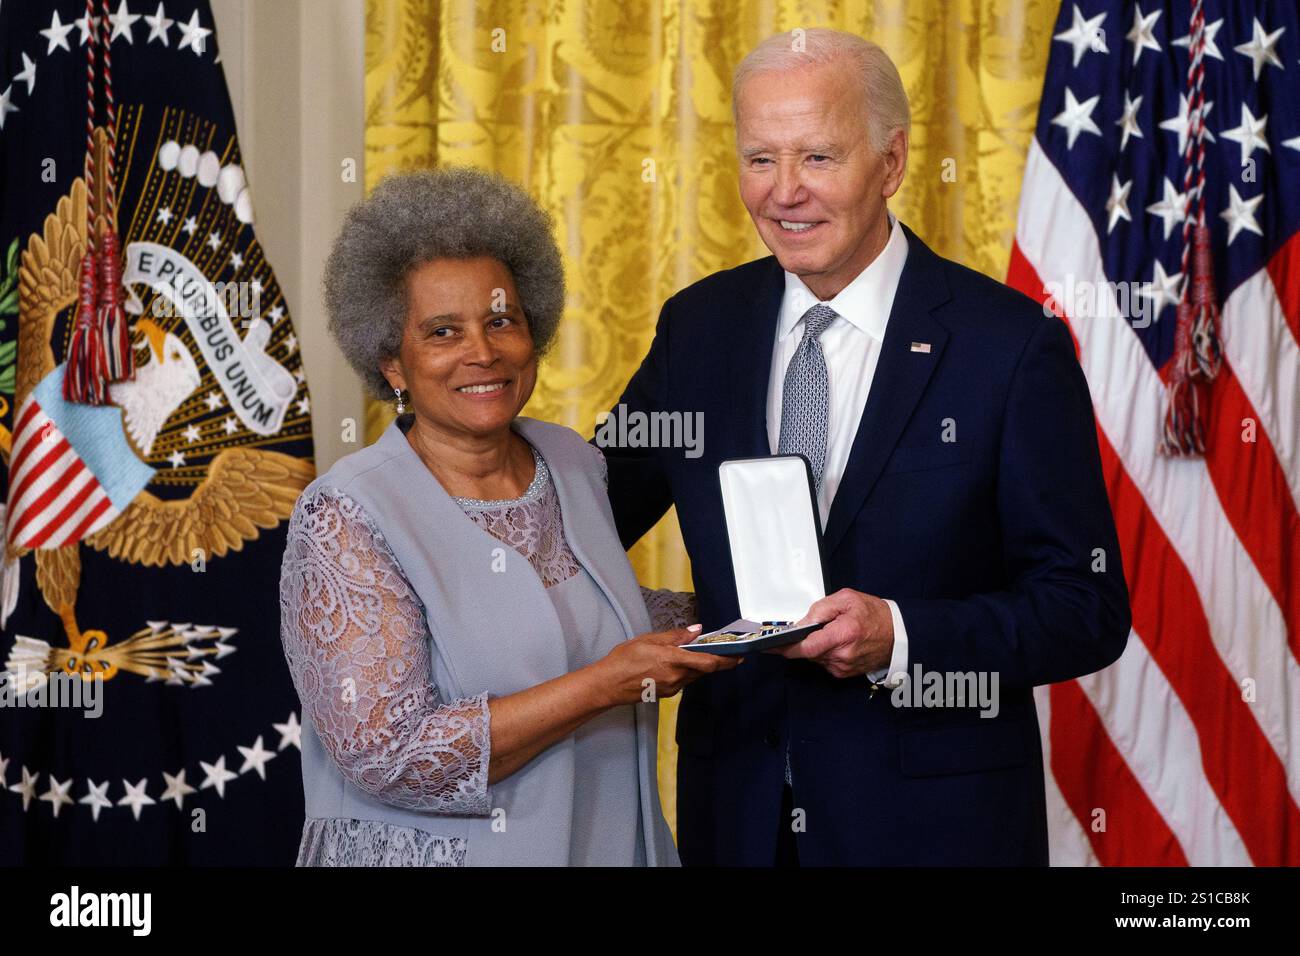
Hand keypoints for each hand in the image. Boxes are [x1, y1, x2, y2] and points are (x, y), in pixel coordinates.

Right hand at [591, 626, 740, 705]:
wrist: (608, 684)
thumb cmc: (624, 660)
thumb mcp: (649, 640)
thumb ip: (675, 636)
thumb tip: (696, 630)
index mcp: (674, 661)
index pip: (709, 663)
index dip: (727, 661)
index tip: (740, 656)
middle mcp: (677, 677)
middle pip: (704, 670)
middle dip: (716, 661)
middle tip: (725, 651)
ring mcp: (672, 687)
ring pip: (694, 675)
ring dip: (700, 666)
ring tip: (700, 653)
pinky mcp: (667, 693)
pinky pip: (683, 680)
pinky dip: (687, 671)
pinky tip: (680, 663)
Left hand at [769, 588, 893, 678]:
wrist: (898, 635)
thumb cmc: (874, 615)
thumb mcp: (847, 599)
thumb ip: (820, 609)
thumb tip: (801, 623)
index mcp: (843, 635)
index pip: (806, 647)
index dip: (786, 647)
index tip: (770, 645)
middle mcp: (842, 655)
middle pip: (807, 652)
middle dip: (801, 641)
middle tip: (804, 629)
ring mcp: (843, 667)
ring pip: (815, 657)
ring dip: (814, 646)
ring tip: (828, 632)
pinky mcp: (844, 673)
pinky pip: (824, 662)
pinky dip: (824, 652)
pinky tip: (835, 642)